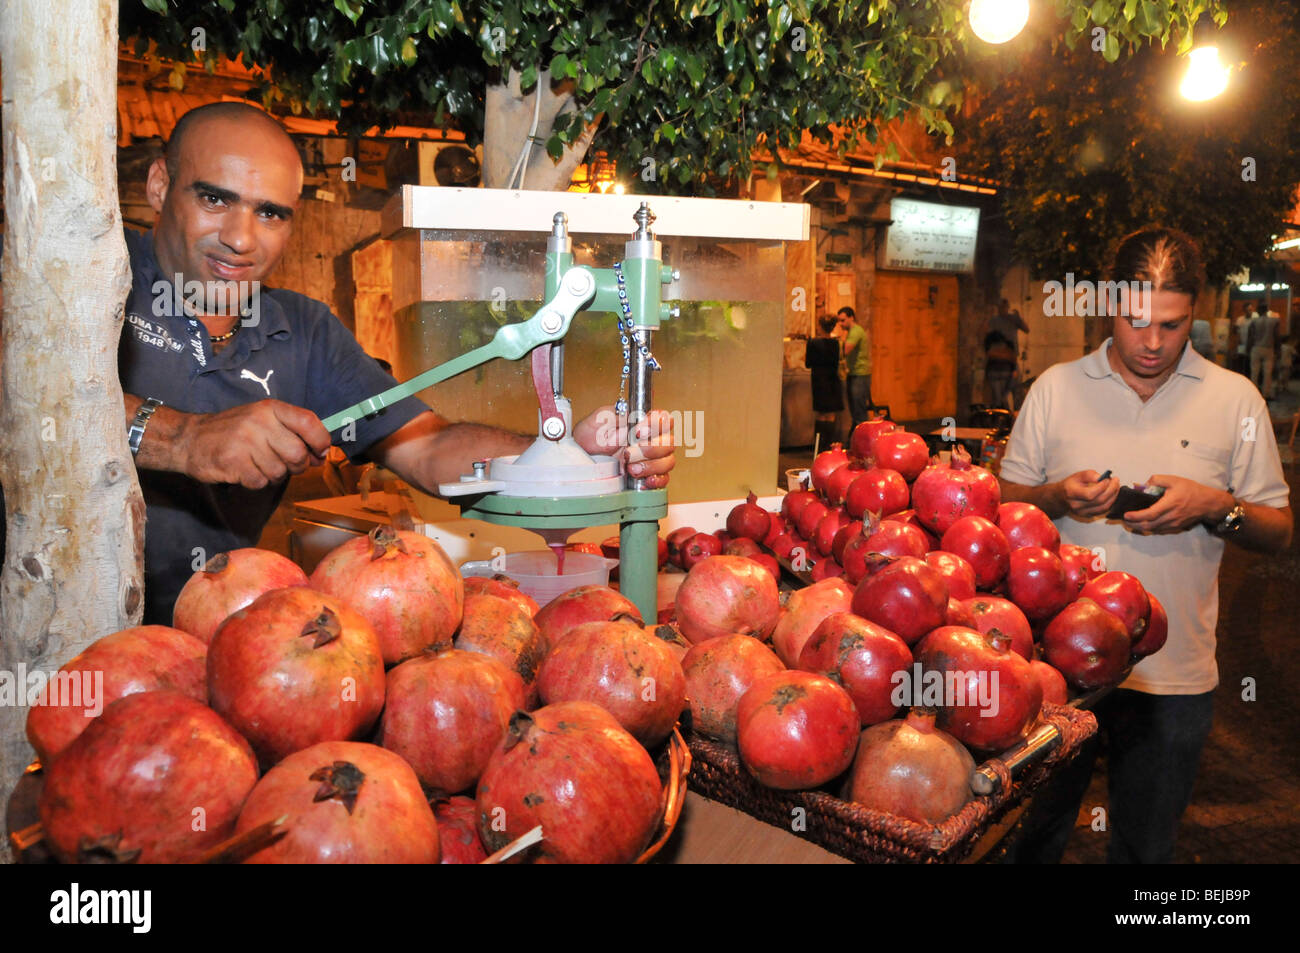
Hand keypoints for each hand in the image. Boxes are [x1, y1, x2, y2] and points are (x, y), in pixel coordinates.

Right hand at [178, 400, 331, 488]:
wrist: (189, 438)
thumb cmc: (234, 431)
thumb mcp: (263, 420)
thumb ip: (293, 432)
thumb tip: (321, 455)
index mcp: (271, 409)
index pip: (309, 422)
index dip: (321, 441)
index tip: (319, 453)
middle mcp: (259, 422)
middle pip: (298, 454)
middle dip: (296, 466)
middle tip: (283, 463)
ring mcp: (245, 441)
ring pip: (280, 472)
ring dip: (272, 474)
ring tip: (256, 463)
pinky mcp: (232, 462)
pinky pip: (260, 482)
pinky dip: (256, 482)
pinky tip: (244, 470)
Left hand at [573, 405, 676, 489]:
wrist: (581, 458)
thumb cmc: (590, 437)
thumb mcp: (599, 420)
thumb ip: (618, 415)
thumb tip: (634, 413)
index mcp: (642, 422)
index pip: (664, 418)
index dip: (656, 424)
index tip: (638, 431)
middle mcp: (651, 439)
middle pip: (669, 441)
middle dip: (651, 448)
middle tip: (629, 452)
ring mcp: (652, 459)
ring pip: (668, 461)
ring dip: (651, 465)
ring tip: (630, 467)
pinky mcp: (649, 475)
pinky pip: (664, 479)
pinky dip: (656, 480)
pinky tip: (644, 480)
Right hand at [1062, 469, 1119, 518]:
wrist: (1062, 497)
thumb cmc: (1071, 485)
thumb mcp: (1078, 475)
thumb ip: (1089, 475)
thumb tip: (1101, 478)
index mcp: (1072, 493)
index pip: (1090, 494)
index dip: (1102, 487)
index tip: (1108, 479)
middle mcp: (1076, 505)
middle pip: (1099, 500)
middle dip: (1111, 490)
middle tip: (1116, 481)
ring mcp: (1082, 512)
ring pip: (1103, 507)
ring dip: (1113, 496)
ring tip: (1116, 487)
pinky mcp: (1087, 516)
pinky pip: (1103, 510)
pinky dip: (1110, 502)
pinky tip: (1112, 494)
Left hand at [1122, 475, 1231, 533]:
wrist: (1208, 503)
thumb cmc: (1191, 490)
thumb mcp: (1174, 480)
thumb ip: (1157, 480)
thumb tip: (1144, 484)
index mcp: (1170, 503)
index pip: (1150, 514)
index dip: (1136, 516)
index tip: (1126, 515)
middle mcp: (1172, 516)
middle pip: (1149, 525)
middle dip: (1134, 524)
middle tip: (1124, 520)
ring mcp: (1174, 524)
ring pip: (1153, 530)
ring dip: (1140, 528)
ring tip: (1131, 522)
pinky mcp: (1177, 528)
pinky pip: (1160, 531)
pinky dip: (1150, 529)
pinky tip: (1143, 524)